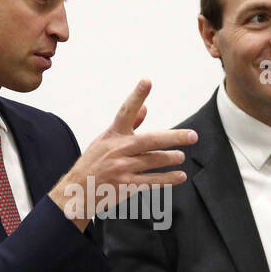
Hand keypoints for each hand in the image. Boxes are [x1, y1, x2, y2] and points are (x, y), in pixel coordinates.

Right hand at [49, 80, 195, 230]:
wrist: (78, 190)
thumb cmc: (93, 162)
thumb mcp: (105, 140)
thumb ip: (129, 126)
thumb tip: (144, 108)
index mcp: (114, 134)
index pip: (126, 111)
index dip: (137, 96)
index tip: (147, 81)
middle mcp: (119, 149)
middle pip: (151, 140)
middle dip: (174, 138)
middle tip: (192, 135)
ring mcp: (123, 168)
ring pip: (154, 160)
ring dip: (171, 158)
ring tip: (181, 157)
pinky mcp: (127, 185)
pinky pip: (153, 181)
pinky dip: (168, 179)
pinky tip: (179, 176)